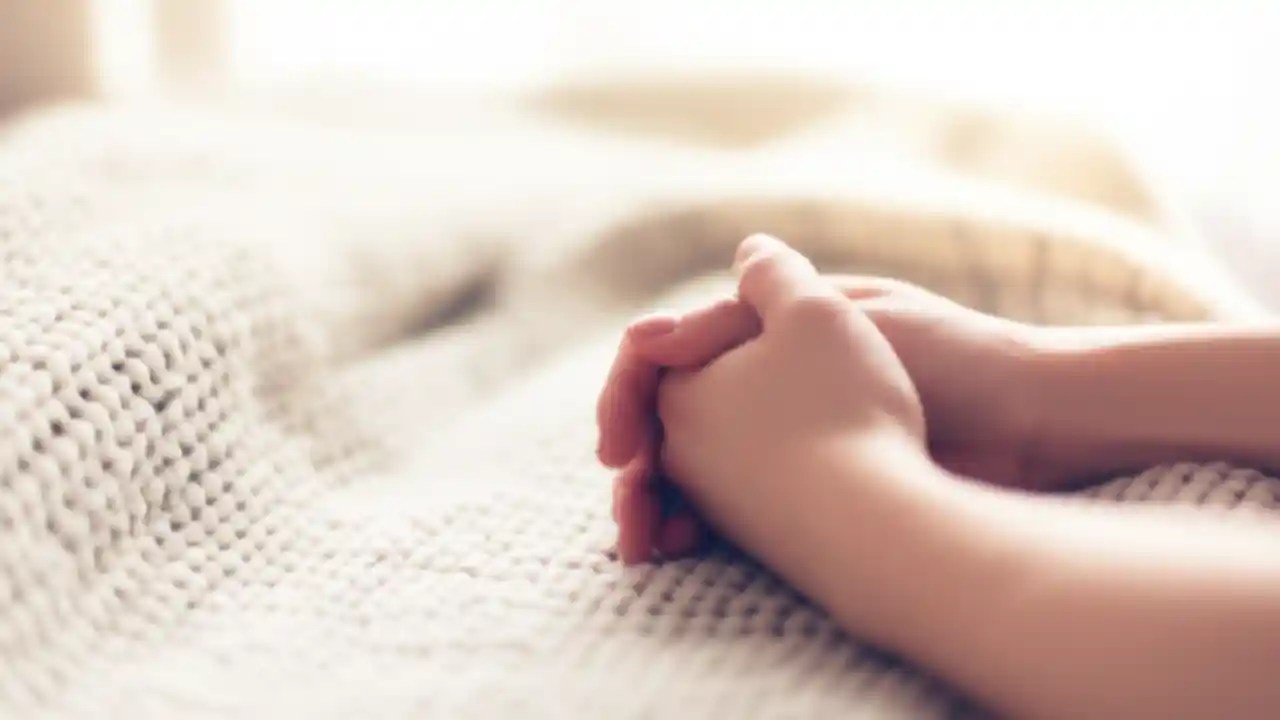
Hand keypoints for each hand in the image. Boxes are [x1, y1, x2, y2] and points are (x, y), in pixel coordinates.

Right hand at [597, 255, 1043, 563]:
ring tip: (645, 536)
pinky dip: (704, 524)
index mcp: (775, 330)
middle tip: (626, 503)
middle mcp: (774, 380)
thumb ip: (764, 303)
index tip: (614, 444)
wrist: (1030, 421)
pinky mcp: (818, 482)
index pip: (672, 358)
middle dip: (638, 460)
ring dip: (664, 499)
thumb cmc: (947, 356)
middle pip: (677, 420)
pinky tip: (687, 546)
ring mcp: (793, 434)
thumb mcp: (846, 312)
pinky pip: (740, 506)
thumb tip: (667, 310)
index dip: (631, 395)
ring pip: (701, 470)